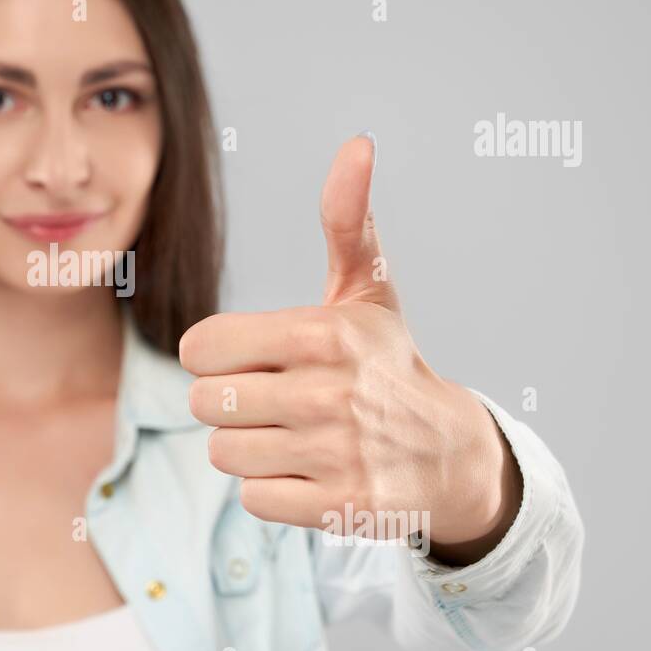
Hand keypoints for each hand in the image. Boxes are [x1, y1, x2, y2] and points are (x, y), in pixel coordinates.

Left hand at [179, 134, 520, 563]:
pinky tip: (309, 470)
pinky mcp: (341, 507)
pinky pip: (253, 499)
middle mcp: (327, 392)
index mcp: (321, 332)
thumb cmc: (389, 364)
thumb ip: (347, 221)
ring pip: (224, 453)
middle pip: (205, 403)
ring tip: (293, 435)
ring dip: (249, 447)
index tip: (251, 359)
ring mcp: (335, 454)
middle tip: (273, 399)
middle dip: (230, 402)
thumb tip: (357, 143)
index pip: (198, 349)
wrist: (452, 452)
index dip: (216, 356)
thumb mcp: (368, 292)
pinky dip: (272, 489)